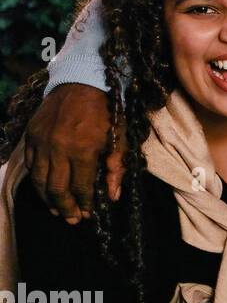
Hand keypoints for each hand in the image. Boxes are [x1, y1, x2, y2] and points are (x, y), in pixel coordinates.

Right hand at [23, 84, 120, 223]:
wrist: (84, 82)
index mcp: (83, 150)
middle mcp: (58, 148)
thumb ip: (116, 168)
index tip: (88, 214)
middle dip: (64, 208)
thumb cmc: (108, 112)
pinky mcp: (31, 134)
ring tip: (55, 210)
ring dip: (46, 198)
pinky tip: (43, 187)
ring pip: (39, 179)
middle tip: (71, 220)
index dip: (84, 204)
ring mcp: (41, 141)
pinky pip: (29, 163)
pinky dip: (35, 178)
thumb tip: (112, 197)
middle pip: (56, 188)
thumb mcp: (120, 139)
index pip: (80, 187)